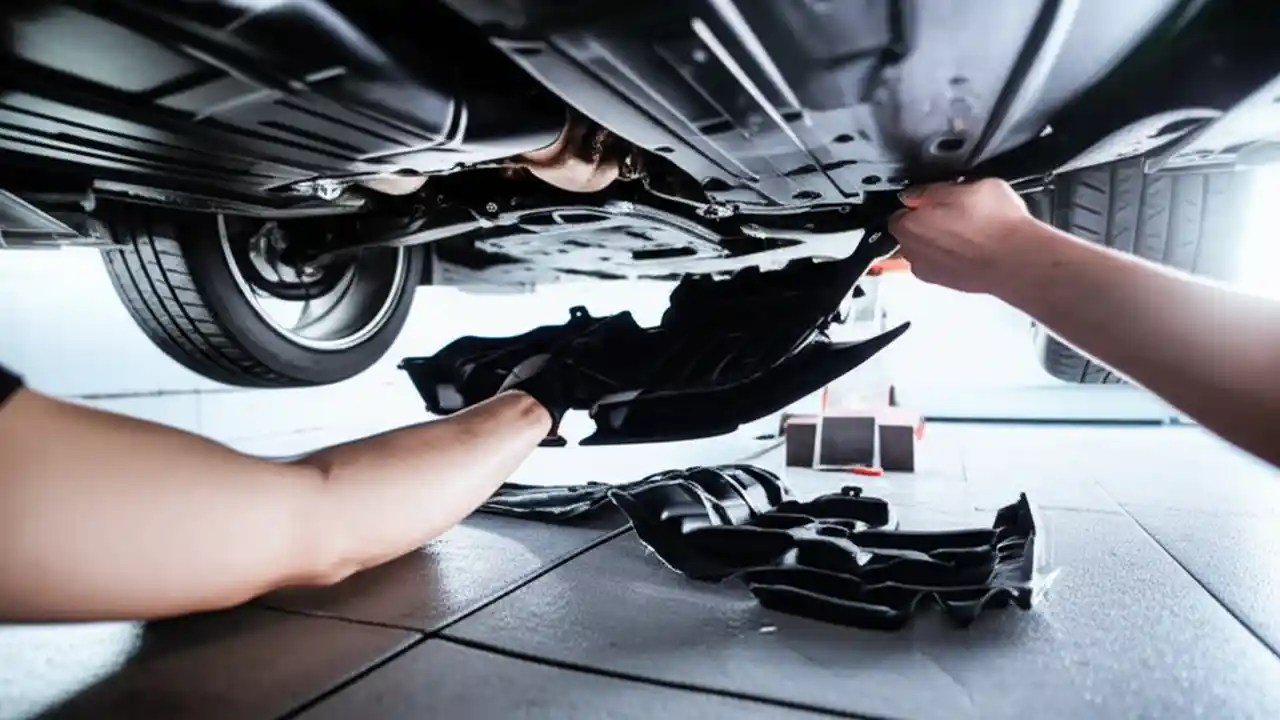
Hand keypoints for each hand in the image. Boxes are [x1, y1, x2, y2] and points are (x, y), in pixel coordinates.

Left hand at [887, 179, 1038, 293]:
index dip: (918, 204)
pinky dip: (950, 256)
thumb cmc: (995, 224)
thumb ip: (934, 190)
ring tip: (967, 232)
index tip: (936, 200)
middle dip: (925, 223)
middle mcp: (912, 252)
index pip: (900, 211)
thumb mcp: (967, 186)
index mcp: (909, 225)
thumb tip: (917, 194)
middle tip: (954, 213)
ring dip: (938, 241)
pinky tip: (971, 249)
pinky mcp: (945, 283)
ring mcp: (928, 271)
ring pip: (925, 249)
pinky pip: (940, 264)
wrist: (1017, 261)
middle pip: (910, 233)